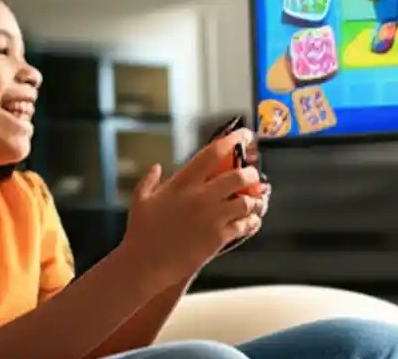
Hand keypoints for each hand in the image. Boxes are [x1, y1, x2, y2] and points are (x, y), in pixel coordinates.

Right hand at [119, 130, 264, 286]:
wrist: (146, 263)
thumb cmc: (141, 231)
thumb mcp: (140, 199)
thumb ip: (149, 180)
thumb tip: (157, 167)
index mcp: (181, 183)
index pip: (211, 154)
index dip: (231, 141)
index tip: (243, 135)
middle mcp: (200, 197)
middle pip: (237, 176)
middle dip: (250, 173)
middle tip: (252, 174)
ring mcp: (212, 217)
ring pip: (247, 202)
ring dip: (255, 199)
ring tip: (256, 199)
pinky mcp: (219, 237)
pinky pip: (245, 225)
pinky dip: (252, 221)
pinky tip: (251, 220)